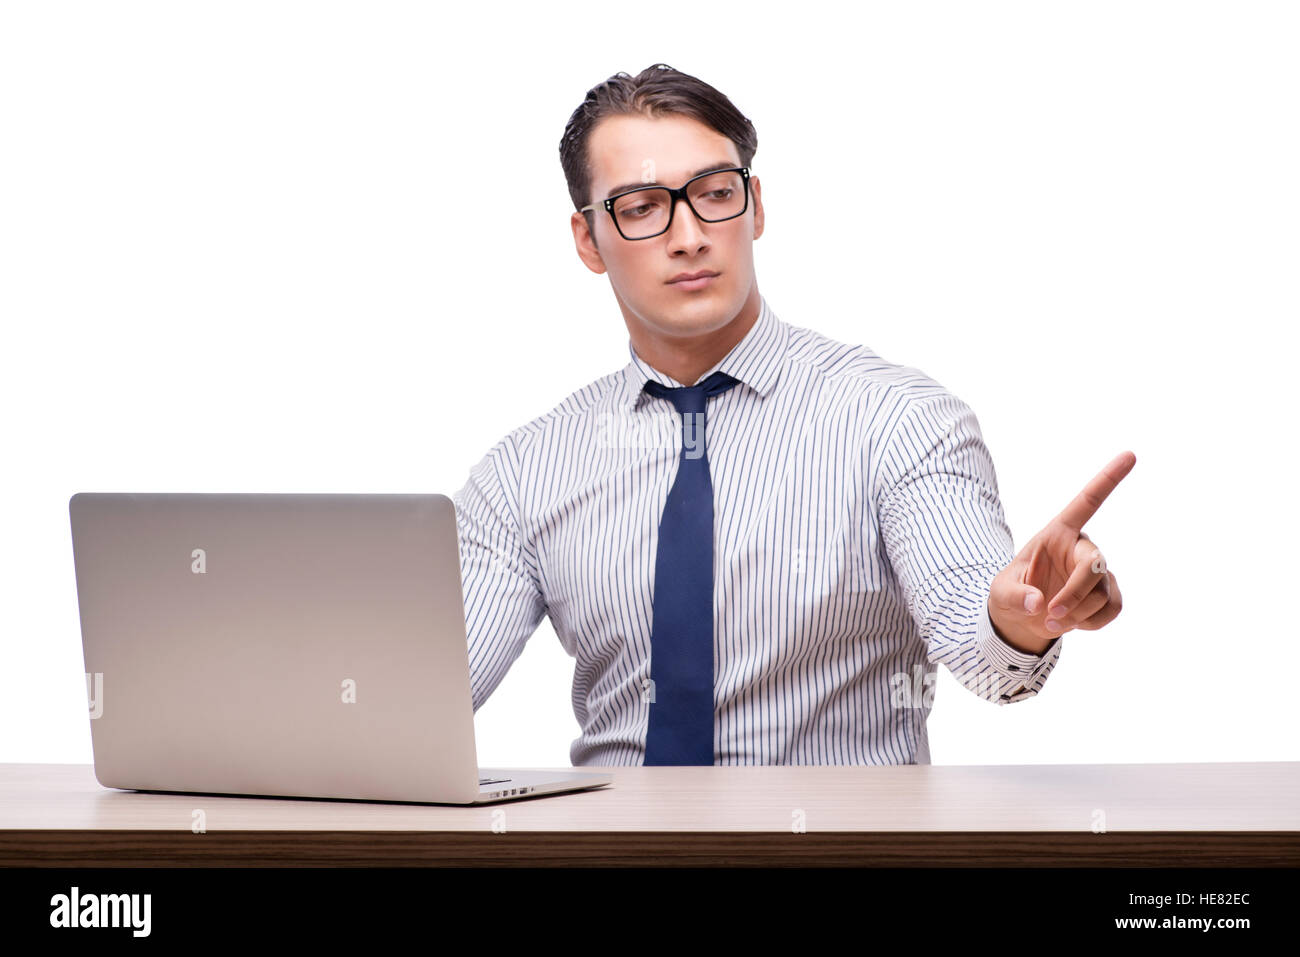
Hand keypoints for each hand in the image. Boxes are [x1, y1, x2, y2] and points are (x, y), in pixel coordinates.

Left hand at [988, 451, 1134, 654]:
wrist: (1023, 617)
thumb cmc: (1012, 594)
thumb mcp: (1001, 594)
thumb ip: (1014, 596)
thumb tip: (1037, 604)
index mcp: (1058, 532)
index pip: (1087, 502)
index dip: (1108, 479)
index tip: (1130, 454)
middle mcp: (1082, 547)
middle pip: (1094, 564)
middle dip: (1075, 593)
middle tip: (1049, 615)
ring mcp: (1098, 571)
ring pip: (1101, 593)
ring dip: (1075, 613)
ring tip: (1050, 621)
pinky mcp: (1108, 593)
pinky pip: (1112, 609)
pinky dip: (1091, 623)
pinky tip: (1072, 623)